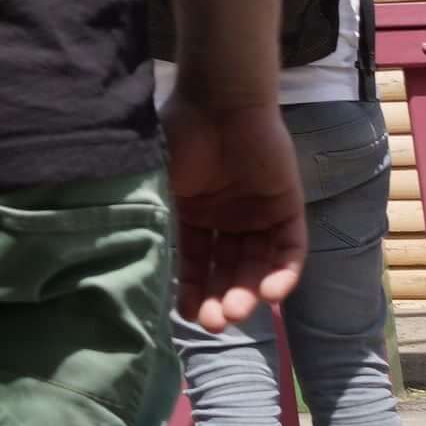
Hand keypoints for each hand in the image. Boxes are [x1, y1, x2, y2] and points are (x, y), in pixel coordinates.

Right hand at [162, 92, 304, 335]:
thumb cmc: (180, 138)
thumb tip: (134, 263)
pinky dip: (283, 272)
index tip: (185, 315)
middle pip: (227, 269)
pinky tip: (271, 292)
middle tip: (214, 322)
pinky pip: (290, 249)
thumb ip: (156, 220)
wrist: (220, 102)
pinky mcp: (288, 208)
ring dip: (249, 291)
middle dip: (220, 297)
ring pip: (258, 265)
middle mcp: (227, 219)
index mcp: (194, 213)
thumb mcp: (159, 183)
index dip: (191, 289)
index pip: (195, 262)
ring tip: (237, 311)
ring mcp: (258, 214)